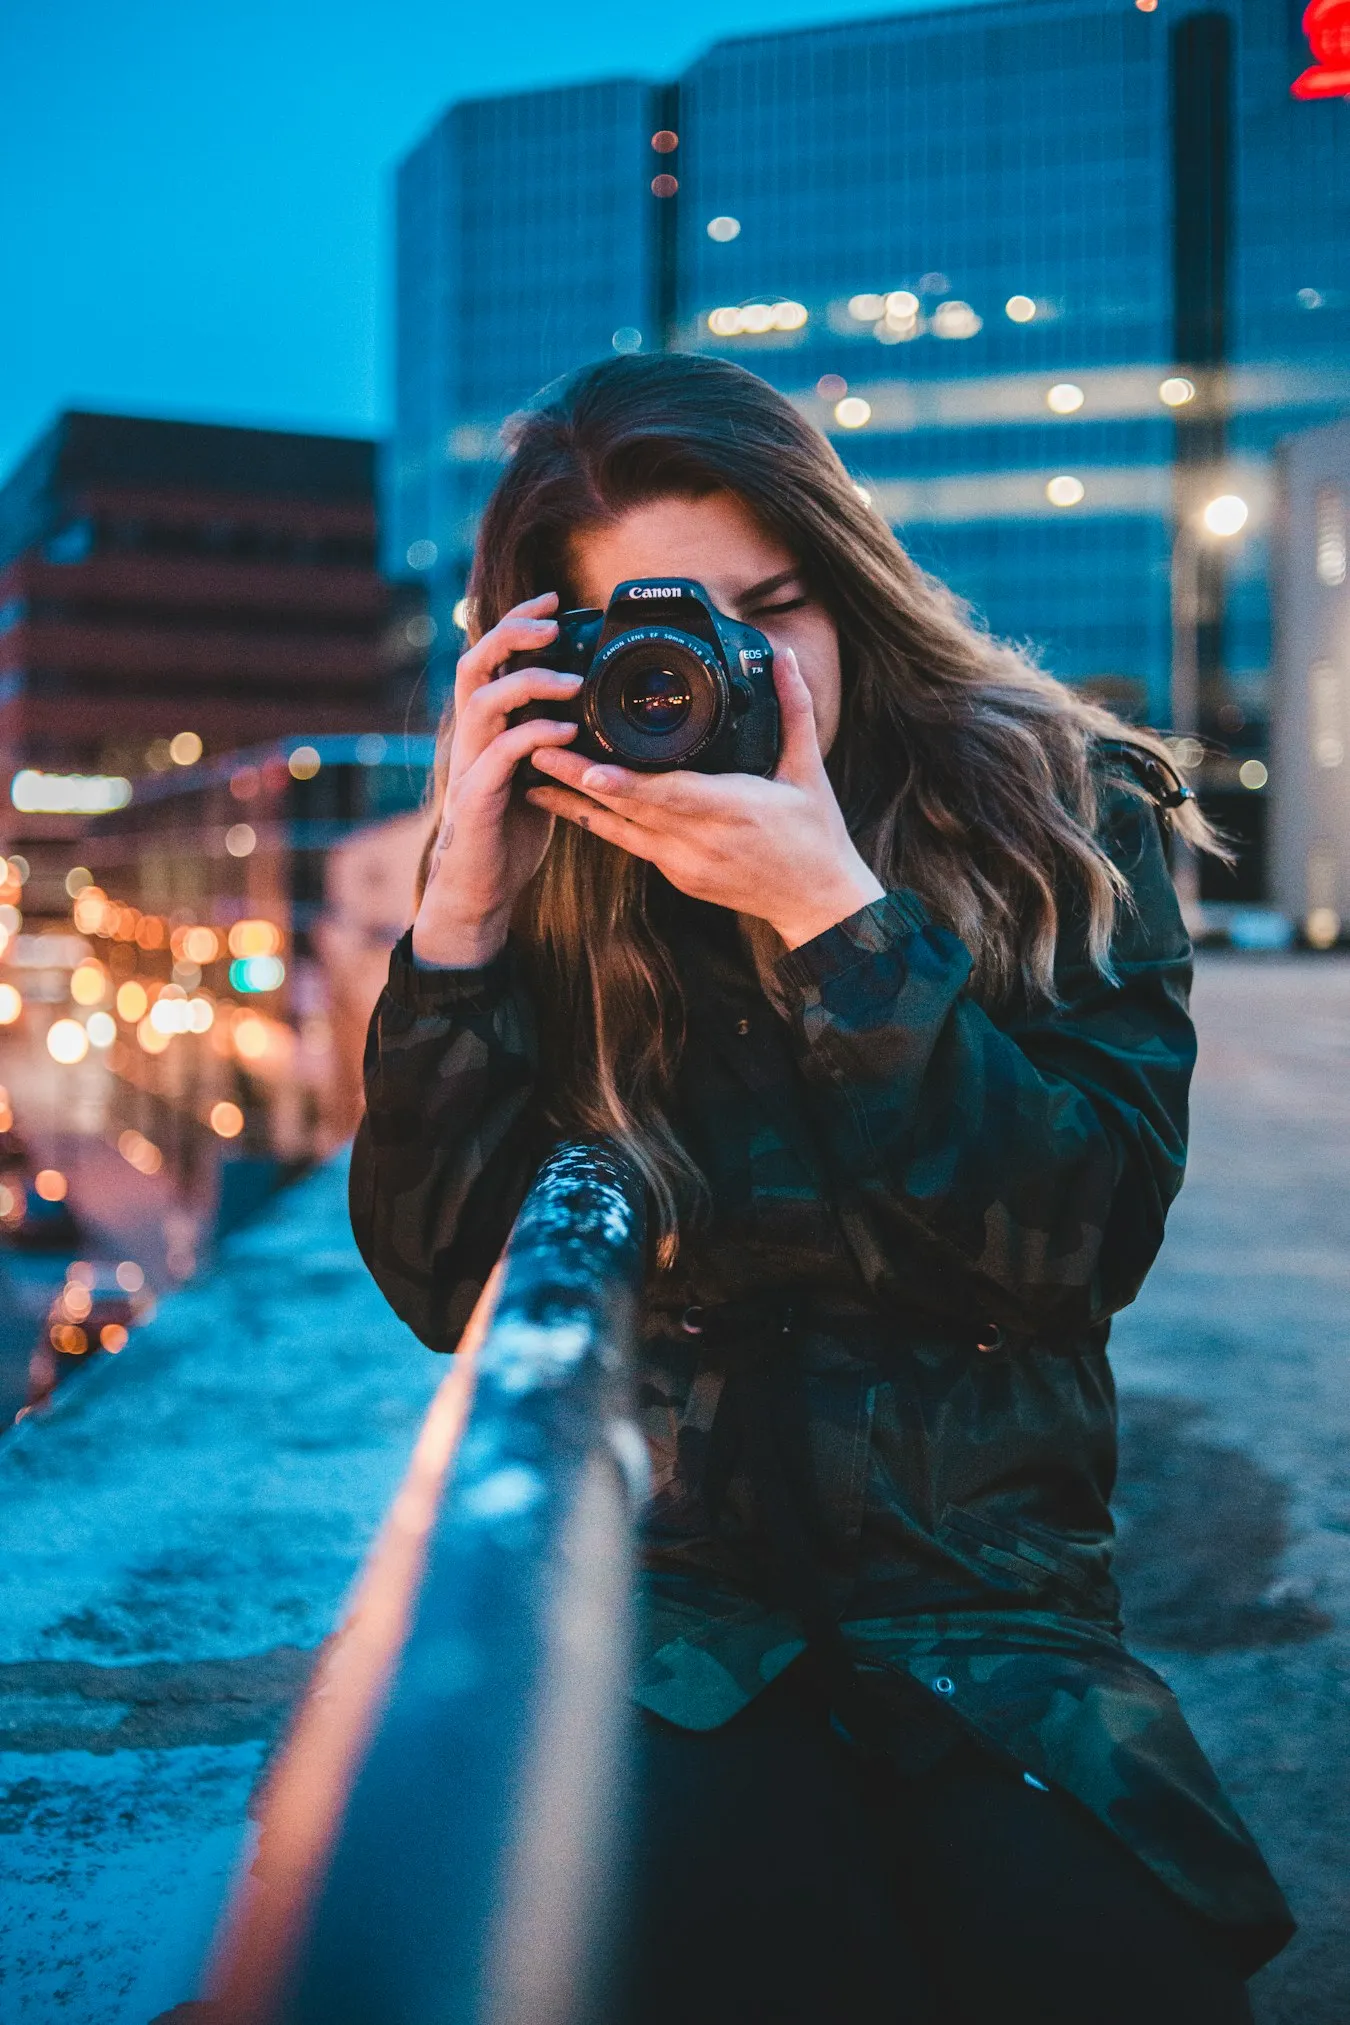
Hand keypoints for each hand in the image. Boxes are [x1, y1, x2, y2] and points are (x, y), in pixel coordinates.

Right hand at [412, 592, 581, 966]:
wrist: (481, 889)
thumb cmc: (509, 832)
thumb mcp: (536, 774)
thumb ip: (550, 739)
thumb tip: (587, 708)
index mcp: (484, 727)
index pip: (489, 658)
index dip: (517, 623)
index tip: (555, 600)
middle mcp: (470, 738)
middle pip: (474, 663)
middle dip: (512, 634)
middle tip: (553, 622)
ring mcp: (470, 765)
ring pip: (484, 701)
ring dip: (529, 683)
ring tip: (572, 681)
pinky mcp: (478, 798)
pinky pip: (501, 754)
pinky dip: (534, 735)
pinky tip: (566, 730)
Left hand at [526, 646, 883, 948]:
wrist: (817, 904)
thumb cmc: (815, 836)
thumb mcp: (808, 771)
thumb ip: (793, 710)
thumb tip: (786, 656)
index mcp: (733, 809)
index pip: (670, 795)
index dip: (626, 783)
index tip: (586, 766)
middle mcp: (700, 841)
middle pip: (629, 809)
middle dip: (578, 780)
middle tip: (534, 749)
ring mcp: (684, 863)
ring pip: (619, 831)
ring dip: (574, 804)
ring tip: (533, 776)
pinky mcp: (676, 875)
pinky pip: (629, 844)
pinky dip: (598, 822)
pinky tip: (569, 803)